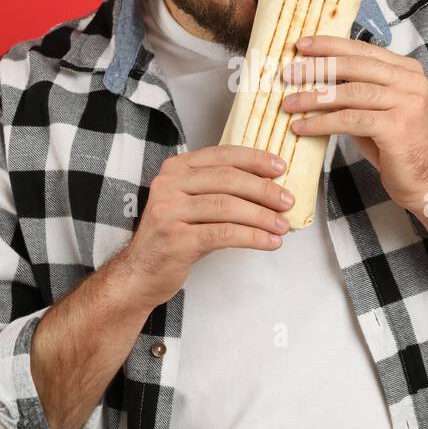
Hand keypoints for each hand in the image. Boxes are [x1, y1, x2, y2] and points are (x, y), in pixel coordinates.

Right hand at [117, 144, 295, 310]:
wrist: (140, 273)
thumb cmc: (173, 237)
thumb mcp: (190, 204)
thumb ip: (218, 189)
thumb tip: (268, 187)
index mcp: (175, 169)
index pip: (221, 155)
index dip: (254, 159)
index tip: (280, 167)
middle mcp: (169, 185)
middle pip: (227, 180)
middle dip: (264, 190)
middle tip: (287, 201)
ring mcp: (170, 211)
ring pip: (228, 207)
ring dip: (262, 216)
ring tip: (282, 225)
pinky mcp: (177, 239)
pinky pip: (224, 234)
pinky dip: (253, 237)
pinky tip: (269, 242)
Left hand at [280, 34, 427, 209]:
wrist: (423, 179)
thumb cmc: (394, 145)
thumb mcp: (376, 108)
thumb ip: (356, 88)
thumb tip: (313, 74)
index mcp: (407, 70)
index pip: (362, 50)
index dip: (329, 46)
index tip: (301, 45)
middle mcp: (410, 81)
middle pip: (355, 66)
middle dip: (317, 68)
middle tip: (288, 73)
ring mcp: (406, 103)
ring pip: (349, 93)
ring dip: (313, 98)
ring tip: (289, 103)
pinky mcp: (396, 127)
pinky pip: (349, 120)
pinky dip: (321, 123)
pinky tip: (301, 127)